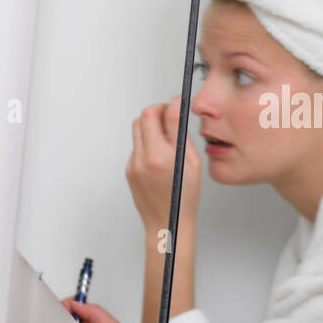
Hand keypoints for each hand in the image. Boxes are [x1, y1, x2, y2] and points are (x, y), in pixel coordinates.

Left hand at [126, 95, 200, 233]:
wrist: (165, 222)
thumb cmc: (183, 199)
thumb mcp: (193, 165)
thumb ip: (184, 139)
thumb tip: (179, 118)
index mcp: (168, 156)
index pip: (170, 115)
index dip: (176, 103)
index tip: (179, 101)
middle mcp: (148, 158)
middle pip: (147, 115)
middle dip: (159, 109)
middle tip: (168, 113)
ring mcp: (135, 163)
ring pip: (137, 127)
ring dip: (150, 124)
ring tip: (163, 132)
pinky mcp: (129, 168)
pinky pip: (135, 145)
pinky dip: (146, 142)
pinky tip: (157, 153)